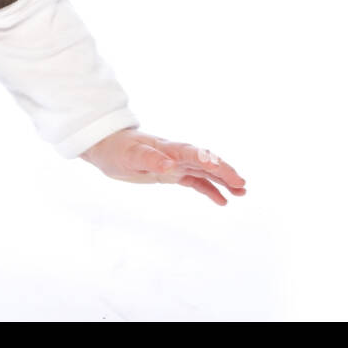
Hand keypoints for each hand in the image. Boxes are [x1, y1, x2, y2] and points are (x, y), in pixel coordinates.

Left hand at [80, 129, 246, 204]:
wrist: (106, 146)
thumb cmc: (117, 149)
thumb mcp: (130, 156)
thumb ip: (150, 159)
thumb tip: (169, 166)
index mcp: (167, 148)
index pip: (191, 153)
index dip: (206, 159)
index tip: (220, 168)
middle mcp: (176, 155)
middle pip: (205, 161)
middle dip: (224, 171)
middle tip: (242, 184)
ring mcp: (176, 164)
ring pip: (205, 172)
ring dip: (223, 180)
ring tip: (242, 191)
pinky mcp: (172, 174)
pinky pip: (195, 181)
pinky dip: (210, 190)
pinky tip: (222, 201)